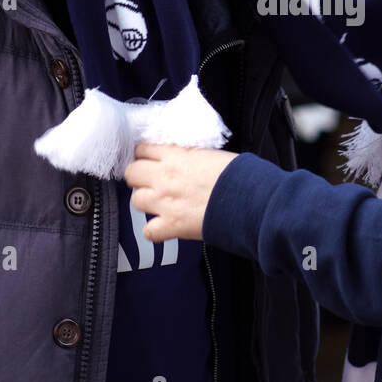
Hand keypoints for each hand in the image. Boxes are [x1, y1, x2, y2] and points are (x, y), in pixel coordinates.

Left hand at [124, 144, 239, 241]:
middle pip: (131, 173)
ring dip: (146, 202)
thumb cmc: (237, 175)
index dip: (145, 155)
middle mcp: (165, 177)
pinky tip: (164, 226)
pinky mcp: (172, 226)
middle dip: (139, 176)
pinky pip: (148, 231)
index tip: (150, 160)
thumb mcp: (210, 154)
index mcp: (176, 156)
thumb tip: (181, 159)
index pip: (143, 149)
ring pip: (136, 200)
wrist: (249, 199)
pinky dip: (155, 231)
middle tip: (150, 181)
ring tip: (159, 203)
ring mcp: (165, 203)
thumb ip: (188, 156)